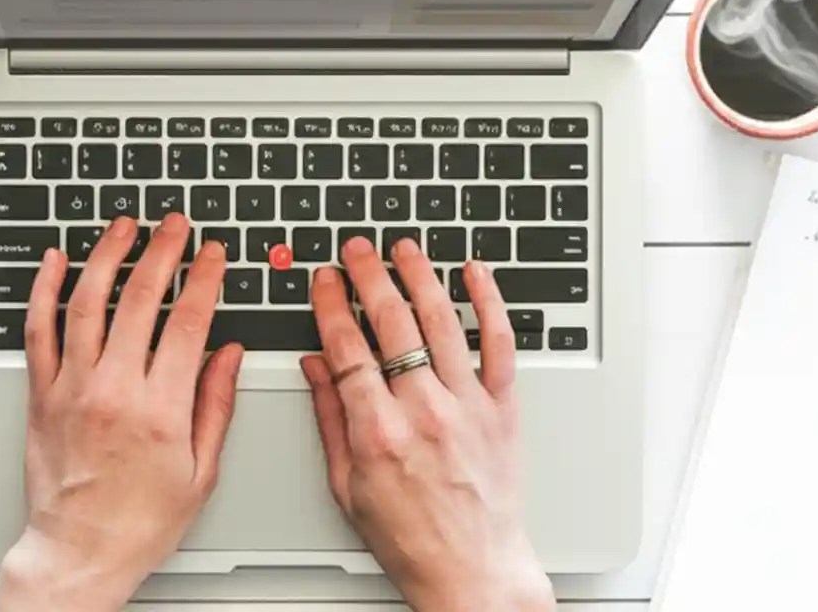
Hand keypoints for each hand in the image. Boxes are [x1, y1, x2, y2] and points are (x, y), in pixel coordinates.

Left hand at [0, 214, 242, 611]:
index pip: (188, 322)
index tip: (213, 254)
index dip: (204, 278)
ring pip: (87, 303)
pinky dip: (45, 291)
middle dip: (162, 252)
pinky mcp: (41, 396)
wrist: (79, 552)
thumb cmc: (140, 521)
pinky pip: (38, 331)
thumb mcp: (202, 470)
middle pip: (139, 300)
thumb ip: (216, 405)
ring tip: (124, 227)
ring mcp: (72, 389)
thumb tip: (228, 354)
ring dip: (108, 256)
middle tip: (175, 225)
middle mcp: (114, 391)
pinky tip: (56, 262)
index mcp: (161, 410)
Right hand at [302, 237, 554, 611]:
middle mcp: (423, 411)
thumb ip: (330, 419)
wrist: (471, 569)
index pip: (347, 347)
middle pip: (392, 323)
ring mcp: (467, 405)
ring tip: (404, 249)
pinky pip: (500, 344)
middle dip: (369, 276)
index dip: (332, 305)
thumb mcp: (347, 485)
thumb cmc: (409, 537)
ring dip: (420, 276)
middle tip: (357, 250)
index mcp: (378, 432)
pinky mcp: (502, 408)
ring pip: (442, 322)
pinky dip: (489, 303)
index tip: (324, 279)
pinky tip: (476, 274)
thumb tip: (315, 366)